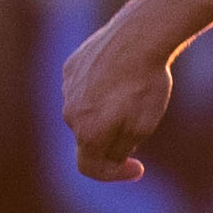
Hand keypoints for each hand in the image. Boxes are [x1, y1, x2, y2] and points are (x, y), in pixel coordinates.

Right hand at [62, 14, 174, 182]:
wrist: (138, 38)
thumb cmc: (146, 85)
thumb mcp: (143, 126)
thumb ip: (120, 149)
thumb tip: (109, 159)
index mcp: (87, 133)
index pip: (89, 168)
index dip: (114, 174)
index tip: (137, 167)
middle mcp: (69, 113)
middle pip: (89, 139)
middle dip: (113, 138)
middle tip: (141, 122)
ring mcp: (67, 89)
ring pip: (86, 112)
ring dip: (107, 112)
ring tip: (135, 92)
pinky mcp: (70, 68)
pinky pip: (85, 88)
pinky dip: (101, 89)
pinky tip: (123, 75)